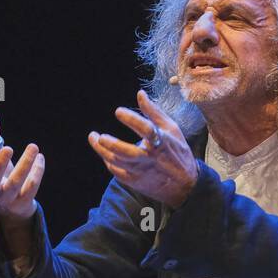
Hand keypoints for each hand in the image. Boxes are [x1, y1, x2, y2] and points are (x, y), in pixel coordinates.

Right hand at [0, 107, 44, 223]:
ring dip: (25, 165)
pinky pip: (30, 188)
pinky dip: (37, 172)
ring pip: (14, 184)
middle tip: (9, 148)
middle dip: (0, 163)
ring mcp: (6, 197)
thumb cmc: (0, 172)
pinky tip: (40, 158)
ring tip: (34, 146)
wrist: (11, 205)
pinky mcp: (22, 202)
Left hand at [88, 90, 196, 208]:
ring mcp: (141, 171)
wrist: (184, 184)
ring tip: (93, 137)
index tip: (118, 112)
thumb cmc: (177, 151)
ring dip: (102, 151)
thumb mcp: (171, 129)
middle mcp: (150, 157)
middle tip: (99, 136)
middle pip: (127, 153)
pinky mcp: (135, 181)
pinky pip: (117, 172)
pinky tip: (103, 152)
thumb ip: (153, 112)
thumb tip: (139, 93)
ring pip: (117, 163)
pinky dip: (109, 161)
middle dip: (111, 145)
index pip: (146, 129)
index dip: (131, 119)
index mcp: (161, 142)